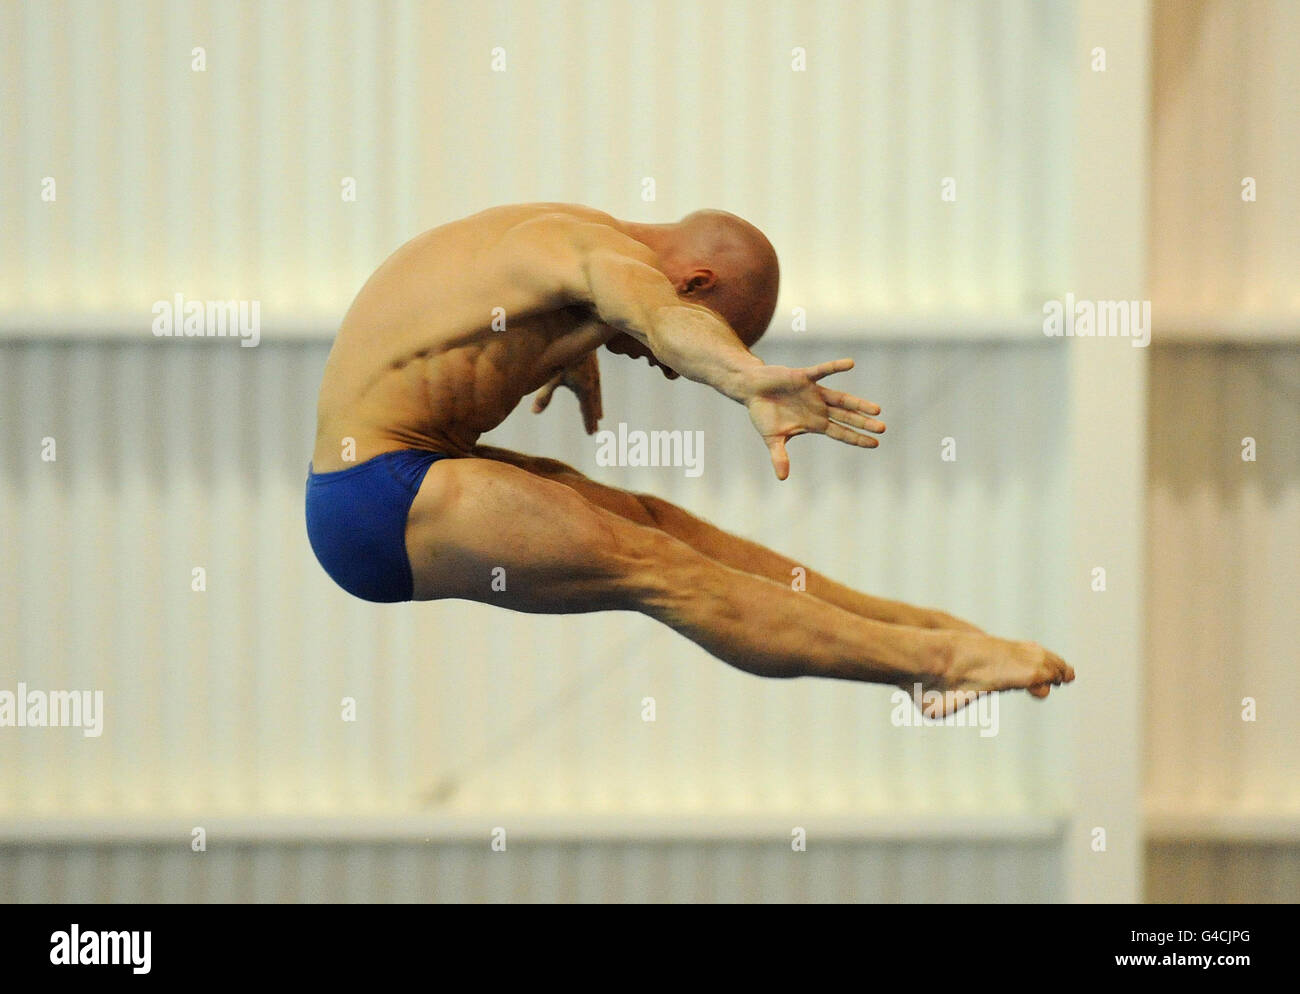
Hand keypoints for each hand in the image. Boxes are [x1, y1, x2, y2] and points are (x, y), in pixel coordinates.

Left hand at [532, 352, 603, 434]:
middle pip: (594, 405)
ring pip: (597, 394)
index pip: (587, 411)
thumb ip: (545, 395)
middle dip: (593, 417)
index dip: (588, 422)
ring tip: (599, 415)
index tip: (590, 433)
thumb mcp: (553, 376)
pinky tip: (595, 392)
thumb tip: (534, 412)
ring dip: (597, 406)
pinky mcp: (593, 366)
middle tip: (595, 429)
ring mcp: (594, 374)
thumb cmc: (564, 356)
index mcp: (585, 389)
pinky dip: (597, 393)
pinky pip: (596, 384)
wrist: (579, 334)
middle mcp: (592, 384)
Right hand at [742, 359, 884, 479]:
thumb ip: (779, 456)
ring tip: (877, 410)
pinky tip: (850, 364)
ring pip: (841, 399)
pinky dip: (834, 367)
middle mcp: (819, 408)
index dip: (857, 438)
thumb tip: (782, 478)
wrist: (751, 390)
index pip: (840, 432)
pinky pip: (822, 371)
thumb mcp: (772, 438)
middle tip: (883, 428)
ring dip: (857, 404)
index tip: (875, 444)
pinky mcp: (803, 377)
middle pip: (846, 417)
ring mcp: (813, 392)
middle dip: (863, 423)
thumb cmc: (764, 414)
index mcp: (814, 423)